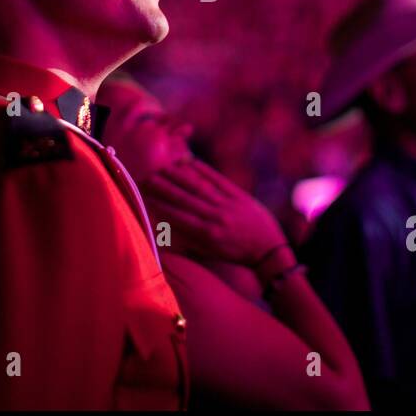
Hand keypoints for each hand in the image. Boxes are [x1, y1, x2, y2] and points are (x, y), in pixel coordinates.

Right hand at [143, 159, 285, 267]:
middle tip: (149, 177)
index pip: (179, 216)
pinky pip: (218, 180)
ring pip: (199, 187)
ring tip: (165, 168)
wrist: (269, 250)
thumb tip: (167, 233)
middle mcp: (216, 218)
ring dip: (180, 176)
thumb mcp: (213, 253)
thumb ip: (191, 242)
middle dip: (165, 187)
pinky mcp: (240, 196)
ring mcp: (228, 205)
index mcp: (208, 234)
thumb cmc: (237, 254)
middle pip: (185, 199)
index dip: (161, 205)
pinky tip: (190, 162)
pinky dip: (204, 170)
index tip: (146, 196)